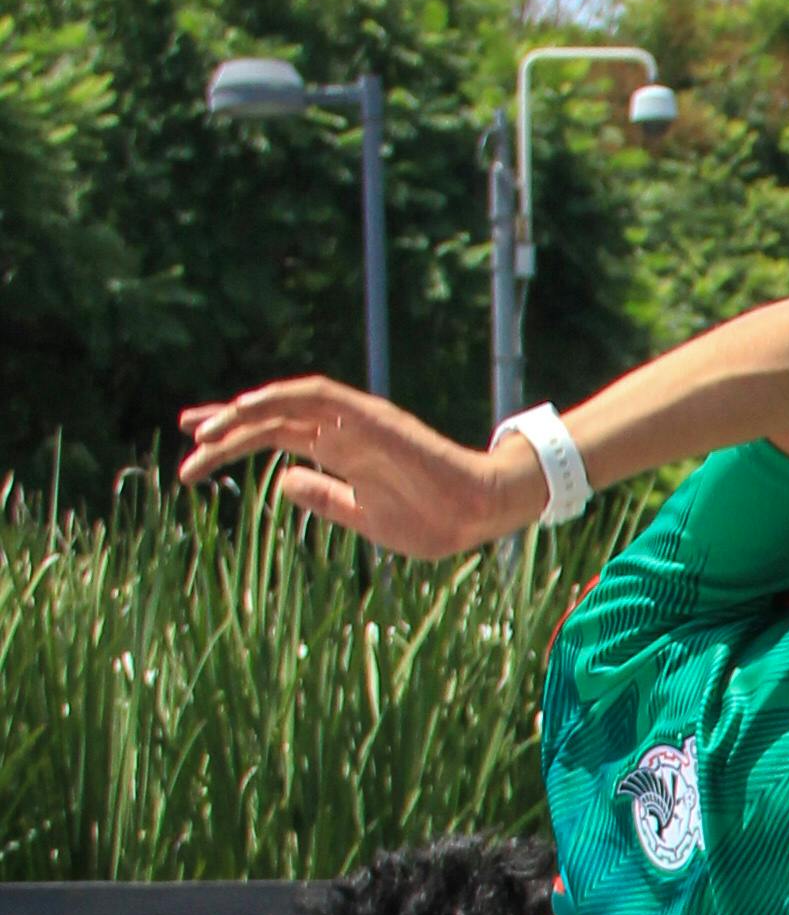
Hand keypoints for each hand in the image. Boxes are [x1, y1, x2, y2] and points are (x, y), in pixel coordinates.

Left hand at [177, 377, 535, 558]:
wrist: (478, 512)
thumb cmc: (431, 520)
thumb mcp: (364, 517)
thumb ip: (323, 498)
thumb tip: (280, 482)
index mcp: (338, 454)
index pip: (274, 436)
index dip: (233, 442)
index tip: (194, 456)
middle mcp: (341, 431)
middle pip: (271, 417)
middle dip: (225, 425)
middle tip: (184, 433)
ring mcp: (354, 421)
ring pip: (286, 403)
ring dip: (243, 411)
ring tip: (203, 431)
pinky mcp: (369, 417)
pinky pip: (318, 395)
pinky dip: (280, 396)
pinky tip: (248, 407)